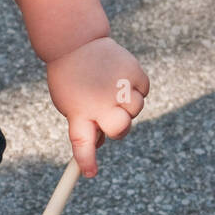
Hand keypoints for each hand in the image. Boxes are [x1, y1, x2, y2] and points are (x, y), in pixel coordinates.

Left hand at [45, 37, 149, 176]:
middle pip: (120, 130)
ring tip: (110, 86)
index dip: (87, 161)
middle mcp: (100, 102)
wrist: (75, 41)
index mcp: (78, 112)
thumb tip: (104, 140)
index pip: (82, 144)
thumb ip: (87, 123)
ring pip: (136, 109)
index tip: (90, 173)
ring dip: (127, 104)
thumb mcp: (71, 103)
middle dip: (119, 129)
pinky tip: (119, 77)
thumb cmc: (70, 78)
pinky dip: (135, 87)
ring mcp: (119, 88)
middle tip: (111, 117)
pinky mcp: (134, 72)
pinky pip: (143, 90)